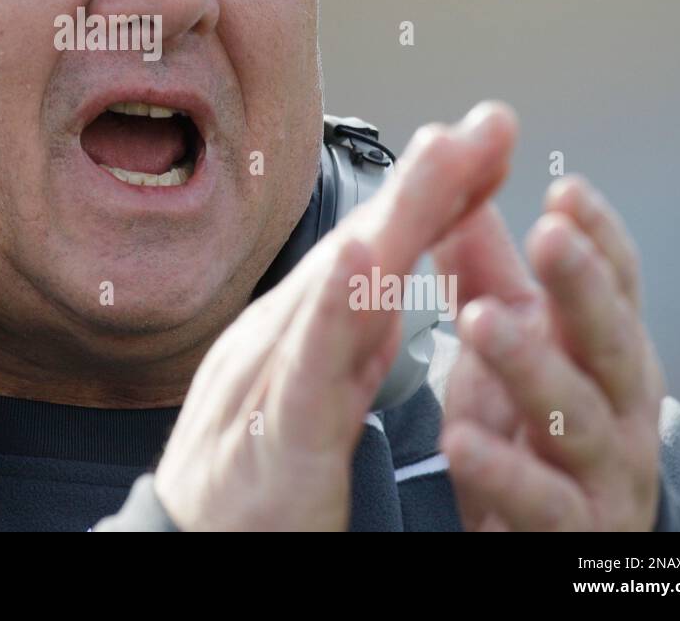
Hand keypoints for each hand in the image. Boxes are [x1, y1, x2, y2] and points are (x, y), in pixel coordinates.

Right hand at [153, 102, 517, 529]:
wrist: (188, 555)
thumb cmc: (254, 479)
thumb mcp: (319, 393)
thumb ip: (352, 337)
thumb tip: (386, 276)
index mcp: (305, 333)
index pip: (378, 248)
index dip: (435, 194)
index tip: (490, 141)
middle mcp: (283, 339)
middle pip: (362, 250)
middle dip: (425, 183)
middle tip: (481, 125)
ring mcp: (271, 381)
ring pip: (337, 290)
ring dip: (391, 219)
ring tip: (437, 161)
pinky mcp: (275, 439)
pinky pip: (307, 371)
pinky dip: (334, 313)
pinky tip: (361, 263)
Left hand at [438, 175, 666, 529]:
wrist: (549, 543)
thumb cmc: (530, 431)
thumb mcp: (510, 344)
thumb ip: (486, 271)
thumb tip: (464, 187)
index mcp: (601, 349)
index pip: (616, 285)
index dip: (599, 238)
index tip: (567, 189)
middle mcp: (615, 405)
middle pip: (610, 339)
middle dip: (583, 287)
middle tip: (549, 236)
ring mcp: (598, 470)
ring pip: (578, 416)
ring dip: (533, 366)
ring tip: (479, 322)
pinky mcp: (566, 530)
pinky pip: (540, 501)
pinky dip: (503, 471)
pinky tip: (460, 441)